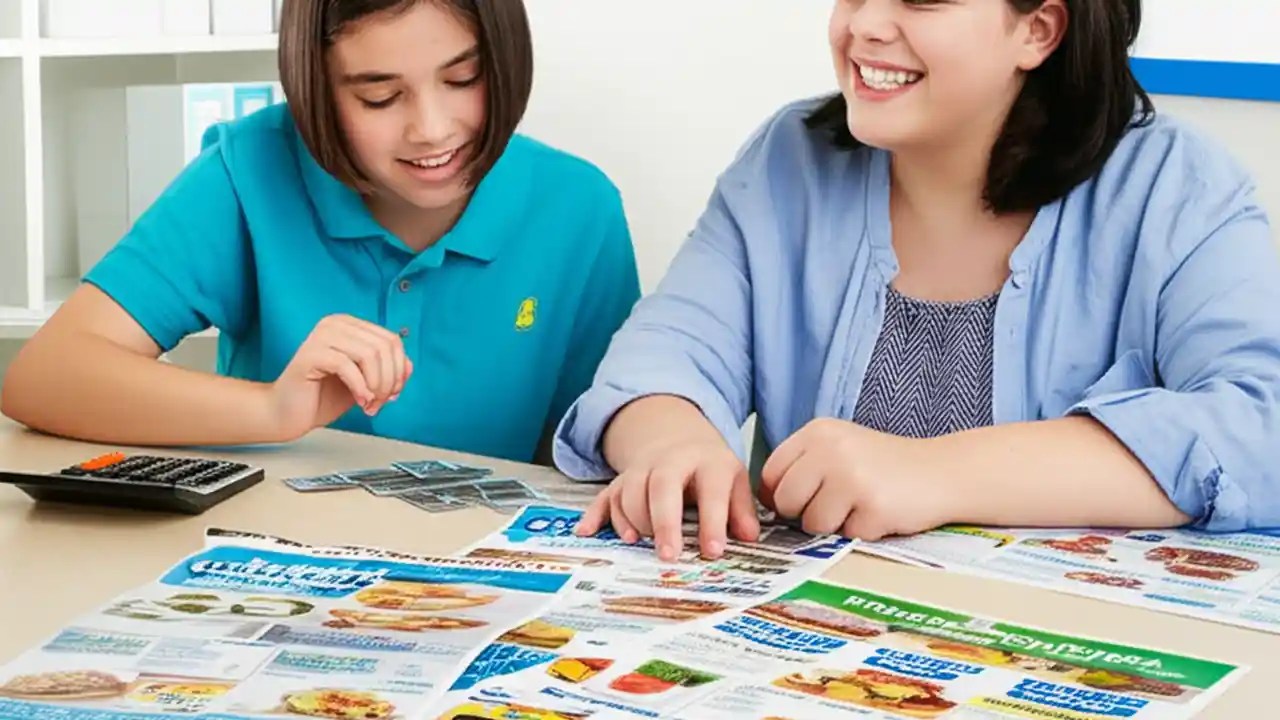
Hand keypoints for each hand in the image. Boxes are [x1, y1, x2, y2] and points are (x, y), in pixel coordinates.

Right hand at [268, 315, 412, 440]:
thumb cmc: (324, 396)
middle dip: (389, 380)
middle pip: (384, 347)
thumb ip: (388, 370)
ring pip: (369, 355)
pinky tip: (359, 401)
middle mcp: (335, 324)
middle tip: (379, 402)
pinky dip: (360, 387)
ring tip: (369, 404)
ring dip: (377, 386)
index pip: (391, 340)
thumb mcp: (366, 381)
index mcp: (350, 325)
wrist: (288, 413)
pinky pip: (347, 366)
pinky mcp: (310, 354)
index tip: (392, 394)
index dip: (399, 370)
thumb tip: (409, 366)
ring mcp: (321, 336)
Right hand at [575, 438, 759, 561]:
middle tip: (668, 555)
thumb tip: (749, 538)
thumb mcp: (734, 481)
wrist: (677, 439)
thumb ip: (741, 510)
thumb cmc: (709, 470)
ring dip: (633, 519)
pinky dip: (594, 514)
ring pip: (629, 490)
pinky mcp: (620, 480)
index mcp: (707, 462)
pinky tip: (587, 532)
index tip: (713, 552)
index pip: (711, 489)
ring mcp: (641, 469)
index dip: (713, 521)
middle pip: (662, 485)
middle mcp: (671, 461)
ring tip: (640, 544)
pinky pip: (603, 495)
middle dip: (663, 521)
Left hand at [760, 419, 955, 540]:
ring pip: (812, 523)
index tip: (803, 499)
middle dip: (805, 513)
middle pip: (786, 501)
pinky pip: (845, 536)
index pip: (770, 474)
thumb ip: (802, 467)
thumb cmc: (883, 466)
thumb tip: (761, 500)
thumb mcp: (838, 449)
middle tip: (837, 504)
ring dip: (834, 525)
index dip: (781, 495)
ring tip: (860, 506)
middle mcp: (831, 449)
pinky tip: (880, 513)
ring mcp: (852, 477)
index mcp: (818, 432)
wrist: (942, 471)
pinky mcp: (873, 506)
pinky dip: (861, 532)